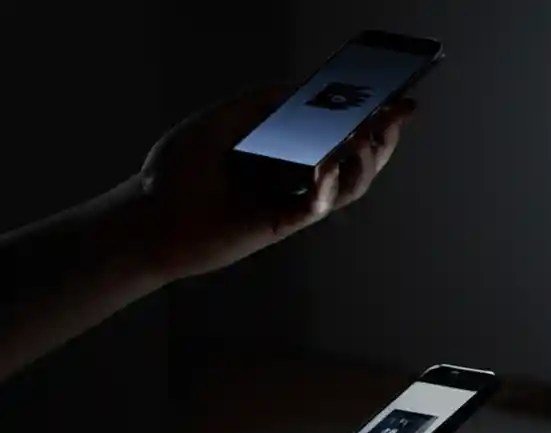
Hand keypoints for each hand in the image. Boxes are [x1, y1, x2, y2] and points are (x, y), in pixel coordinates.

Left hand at [137, 85, 415, 281]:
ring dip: (364, 162)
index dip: (369, 116)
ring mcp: (292, 201)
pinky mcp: (282, 223)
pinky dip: (327, 186)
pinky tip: (326, 165)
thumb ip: (259, 102)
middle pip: (356, 159)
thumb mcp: (219, 119)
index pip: (337, 133)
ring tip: (365, 137)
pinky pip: (317, 206)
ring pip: (348, 185)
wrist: (148, 214)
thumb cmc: (178, 170)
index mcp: (286, 150)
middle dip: (382, 136)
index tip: (393, 96)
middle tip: (399, 113)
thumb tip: (303, 88)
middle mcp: (296, 176)